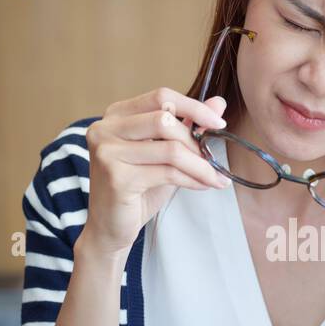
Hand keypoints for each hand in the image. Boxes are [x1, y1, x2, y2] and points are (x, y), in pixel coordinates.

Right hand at [77, 88, 230, 257]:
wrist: (110, 228)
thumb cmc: (137, 189)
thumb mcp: (165, 153)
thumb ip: (188, 126)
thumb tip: (219, 103)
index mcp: (116, 115)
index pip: (161, 97)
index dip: (194, 107)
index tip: (219, 123)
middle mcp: (105, 128)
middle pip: (165, 120)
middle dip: (196, 142)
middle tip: (214, 160)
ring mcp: (108, 152)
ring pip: (170, 149)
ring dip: (200, 165)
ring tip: (215, 177)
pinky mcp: (117, 177)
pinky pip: (168, 172)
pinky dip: (192, 179)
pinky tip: (202, 186)